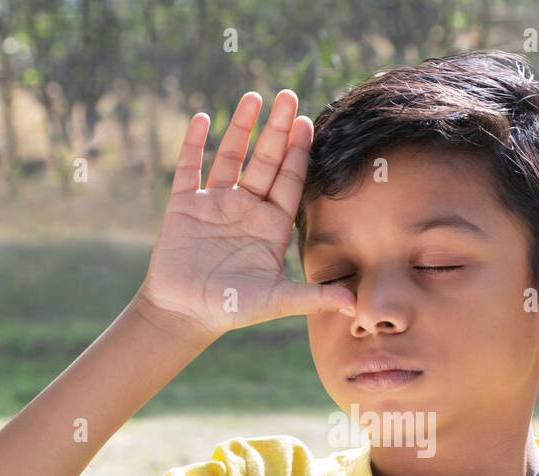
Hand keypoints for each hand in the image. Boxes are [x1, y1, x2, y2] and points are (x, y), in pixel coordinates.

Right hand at [137, 89, 357, 336]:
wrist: (185, 314)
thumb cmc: (232, 309)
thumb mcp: (276, 301)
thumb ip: (314, 298)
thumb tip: (354, 306)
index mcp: (271, 226)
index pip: (289, 181)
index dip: (298, 154)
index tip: (308, 124)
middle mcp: (246, 209)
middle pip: (265, 161)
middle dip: (277, 130)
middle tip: (288, 97)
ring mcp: (215, 203)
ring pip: (231, 156)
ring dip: (241, 128)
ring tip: (254, 98)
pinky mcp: (184, 205)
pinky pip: (189, 167)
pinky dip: (194, 144)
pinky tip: (202, 118)